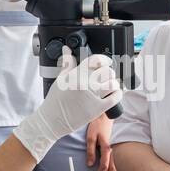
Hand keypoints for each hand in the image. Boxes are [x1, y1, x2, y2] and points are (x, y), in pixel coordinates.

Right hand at [12, 47, 121, 162]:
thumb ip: (67, 64)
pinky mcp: (97, 109)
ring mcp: (92, 96)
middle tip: (106, 76)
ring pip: (112, 83)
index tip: (105, 62)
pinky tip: (114, 94)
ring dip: (113, 83)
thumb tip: (67, 50)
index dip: (103, 59)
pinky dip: (117, 94)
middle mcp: (84, 83)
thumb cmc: (55, 102)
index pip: (95, 60)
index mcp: (76, 74)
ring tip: (110, 85)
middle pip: (106, 71)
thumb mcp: (60, 79)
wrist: (52, 121)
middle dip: (108, 72)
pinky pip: (114, 98)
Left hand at [86, 115, 117, 170]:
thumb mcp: (90, 138)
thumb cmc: (97, 125)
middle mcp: (113, 151)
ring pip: (117, 167)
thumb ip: (90, 151)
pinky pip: (118, 163)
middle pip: (112, 169)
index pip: (103, 166)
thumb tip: (90, 164)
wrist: (105, 116)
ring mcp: (115, 150)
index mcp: (106, 149)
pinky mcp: (115, 149)